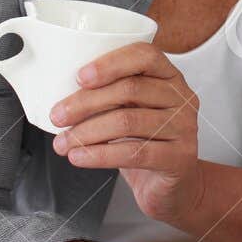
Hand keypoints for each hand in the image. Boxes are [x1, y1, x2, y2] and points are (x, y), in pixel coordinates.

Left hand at [50, 42, 205, 227]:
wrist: (172, 186)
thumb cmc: (146, 142)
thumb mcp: (132, 110)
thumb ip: (111, 95)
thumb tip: (64, 94)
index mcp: (169, 77)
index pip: (145, 56)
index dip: (111, 63)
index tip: (79, 77)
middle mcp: (181, 97)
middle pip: (130, 89)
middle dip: (86, 102)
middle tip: (58, 116)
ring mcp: (184, 127)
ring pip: (127, 121)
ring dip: (87, 132)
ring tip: (63, 142)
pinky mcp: (179, 157)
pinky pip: (133, 153)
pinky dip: (99, 155)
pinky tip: (80, 157)